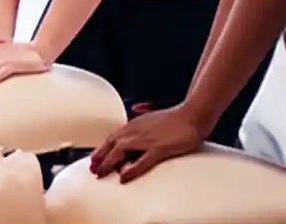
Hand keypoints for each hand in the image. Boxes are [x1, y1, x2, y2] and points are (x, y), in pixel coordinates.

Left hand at [89, 104, 208, 181]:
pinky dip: (131, 170)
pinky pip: (141, 161)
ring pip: (120, 151)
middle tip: (93, 170)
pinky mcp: (159, 148)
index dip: (101, 149)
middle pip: (111, 144)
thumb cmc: (176, 117)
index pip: (112, 138)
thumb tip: (136, 107)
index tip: (94, 160)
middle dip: (100, 157)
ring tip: (101, 174)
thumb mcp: (153, 113)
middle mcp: (136, 130)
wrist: (193, 115)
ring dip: (108, 163)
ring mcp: (146, 139)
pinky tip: (124, 177)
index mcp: (134, 124)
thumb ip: (142, 112)